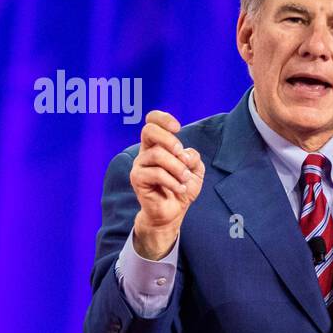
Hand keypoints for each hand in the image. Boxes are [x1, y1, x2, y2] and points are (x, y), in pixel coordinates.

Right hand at [128, 110, 204, 259]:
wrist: (173, 213)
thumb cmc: (181, 188)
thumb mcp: (195, 170)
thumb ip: (193, 157)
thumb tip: (184, 154)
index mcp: (157, 145)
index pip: (151, 121)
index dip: (163, 119)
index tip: (178, 128)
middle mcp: (145, 152)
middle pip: (148, 130)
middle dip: (169, 139)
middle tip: (181, 154)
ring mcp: (139, 165)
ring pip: (158, 154)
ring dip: (177, 167)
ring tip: (185, 179)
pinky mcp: (137, 179)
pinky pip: (156, 173)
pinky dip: (173, 181)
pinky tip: (180, 189)